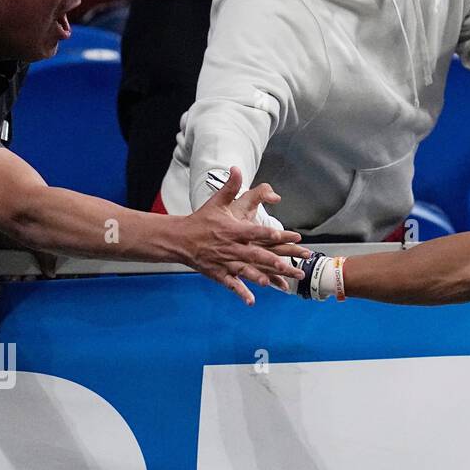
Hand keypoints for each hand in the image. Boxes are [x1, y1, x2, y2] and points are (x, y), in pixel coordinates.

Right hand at [180, 167, 309, 304]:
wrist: (178, 239)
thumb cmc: (201, 220)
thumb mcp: (216, 202)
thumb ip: (230, 187)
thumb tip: (237, 168)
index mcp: (233, 229)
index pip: (256, 231)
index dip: (273, 233)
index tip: (290, 236)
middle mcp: (230, 246)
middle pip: (256, 254)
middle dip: (274, 261)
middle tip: (291, 265)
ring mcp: (224, 261)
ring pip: (245, 271)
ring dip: (260, 278)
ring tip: (276, 285)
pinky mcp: (218, 273)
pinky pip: (231, 284)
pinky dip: (240, 292)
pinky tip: (252, 301)